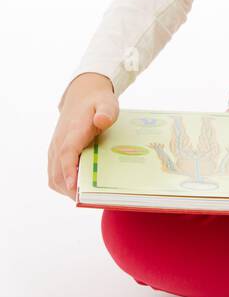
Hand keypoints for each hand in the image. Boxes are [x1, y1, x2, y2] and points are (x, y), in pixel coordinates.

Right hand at [48, 73, 118, 200]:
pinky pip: (55, 175)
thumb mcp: (107, 103)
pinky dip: (65, 184)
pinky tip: (82, 187)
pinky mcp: (55, 155)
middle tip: (92, 199)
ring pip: (54, 177)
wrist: (81, 96)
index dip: (69, 170)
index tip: (74, 186)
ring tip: (88, 197)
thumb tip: (101, 121)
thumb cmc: (97, 102)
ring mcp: (55, 150)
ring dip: (68, 190)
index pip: (66, 153)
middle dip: (72, 189)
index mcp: (72, 131)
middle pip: (58, 173)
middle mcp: (59, 143)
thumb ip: (106, 112)